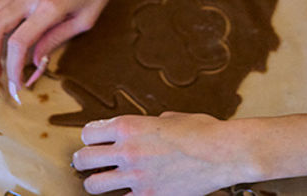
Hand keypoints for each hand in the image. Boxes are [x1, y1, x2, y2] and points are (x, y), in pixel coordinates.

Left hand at [73, 112, 246, 194]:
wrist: (223, 152)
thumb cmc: (203, 131)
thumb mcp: (171, 118)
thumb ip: (152, 124)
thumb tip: (150, 128)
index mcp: (129, 126)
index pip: (89, 133)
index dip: (90, 137)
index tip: (94, 142)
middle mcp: (127, 151)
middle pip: (84, 159)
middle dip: (83, 161)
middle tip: (86, 164)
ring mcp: (136, 177)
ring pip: (94, 185)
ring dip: (96, 183)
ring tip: (101, 182)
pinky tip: (128, 194)